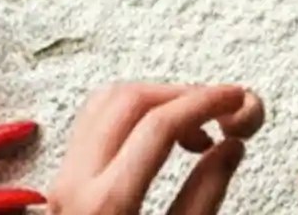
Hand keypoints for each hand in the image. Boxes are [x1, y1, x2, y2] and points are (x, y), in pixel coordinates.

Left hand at [49, 83, 265, 214]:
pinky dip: (132, 114)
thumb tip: (229, 147)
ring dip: (156, 100)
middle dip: (182, 94)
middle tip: (222, 110)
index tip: (237, 100)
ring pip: (106, 102)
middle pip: (129, 100)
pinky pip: (94, 122)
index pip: (158, 125)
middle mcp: (74, 183)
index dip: (204, 103)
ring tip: (195, 130)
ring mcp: (61, 178)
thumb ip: (204, 196)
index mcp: (106, 205)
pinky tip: (161, 138)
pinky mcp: (60, 179)